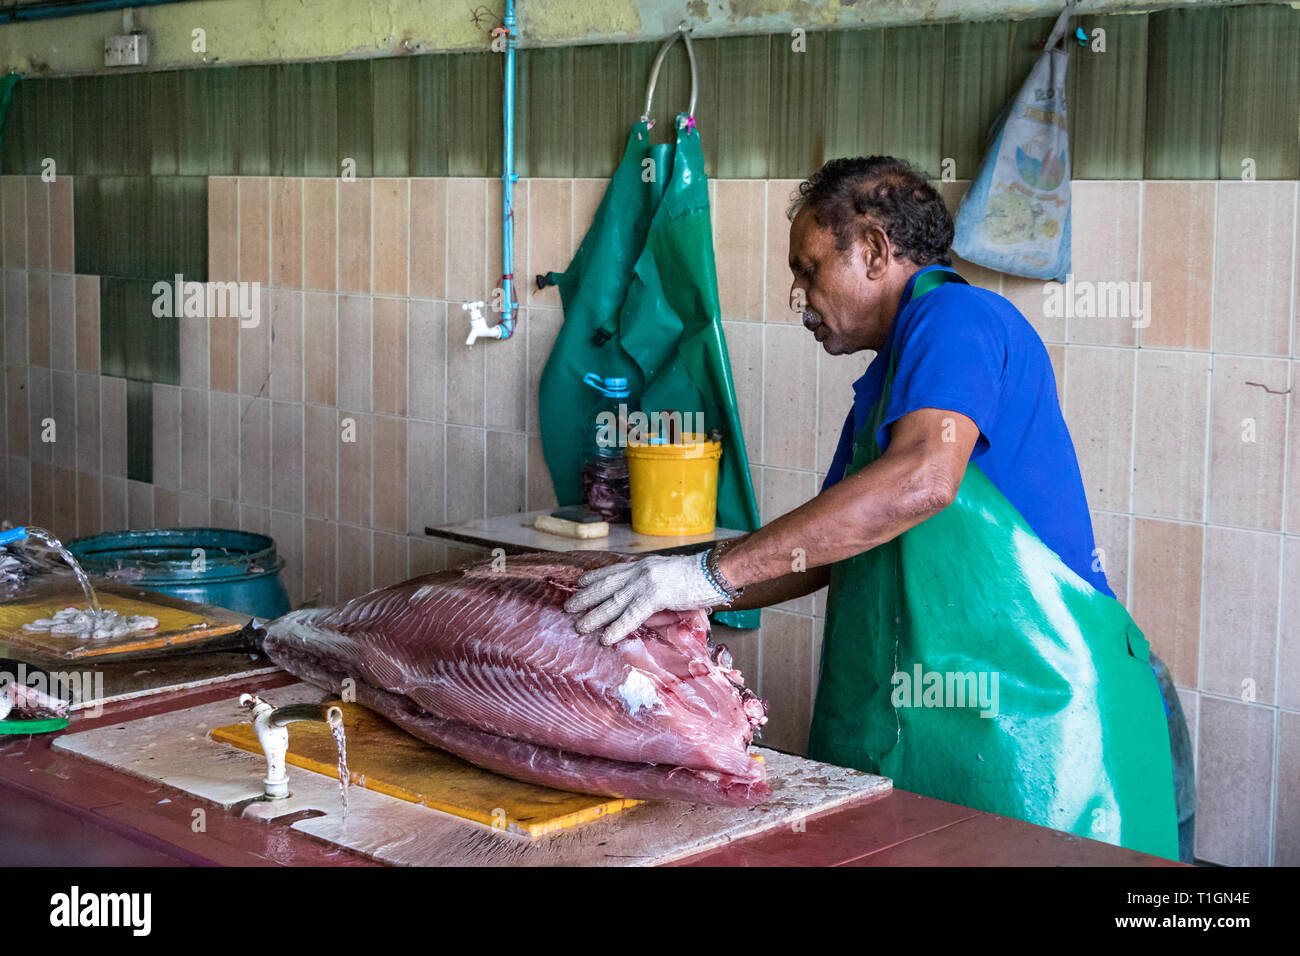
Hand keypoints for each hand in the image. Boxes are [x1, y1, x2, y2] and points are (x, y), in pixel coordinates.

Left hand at [563, 553, 729, 644]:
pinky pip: (631, 615)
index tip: (580, 581)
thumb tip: (648, 602)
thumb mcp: (671, 577)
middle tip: (569, 606)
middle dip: (586, 596)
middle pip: (607, 585)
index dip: (595, 577)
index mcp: (645, 565)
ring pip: (613, 601)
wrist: (715, 571)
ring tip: (579, 626)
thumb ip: (656, 588)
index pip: (614, 570)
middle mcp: (641, 571)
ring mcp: (646, 582)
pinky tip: (605, 637)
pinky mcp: (655, 596)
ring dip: (595, 615)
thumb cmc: (700, 576)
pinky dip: (617, 628)